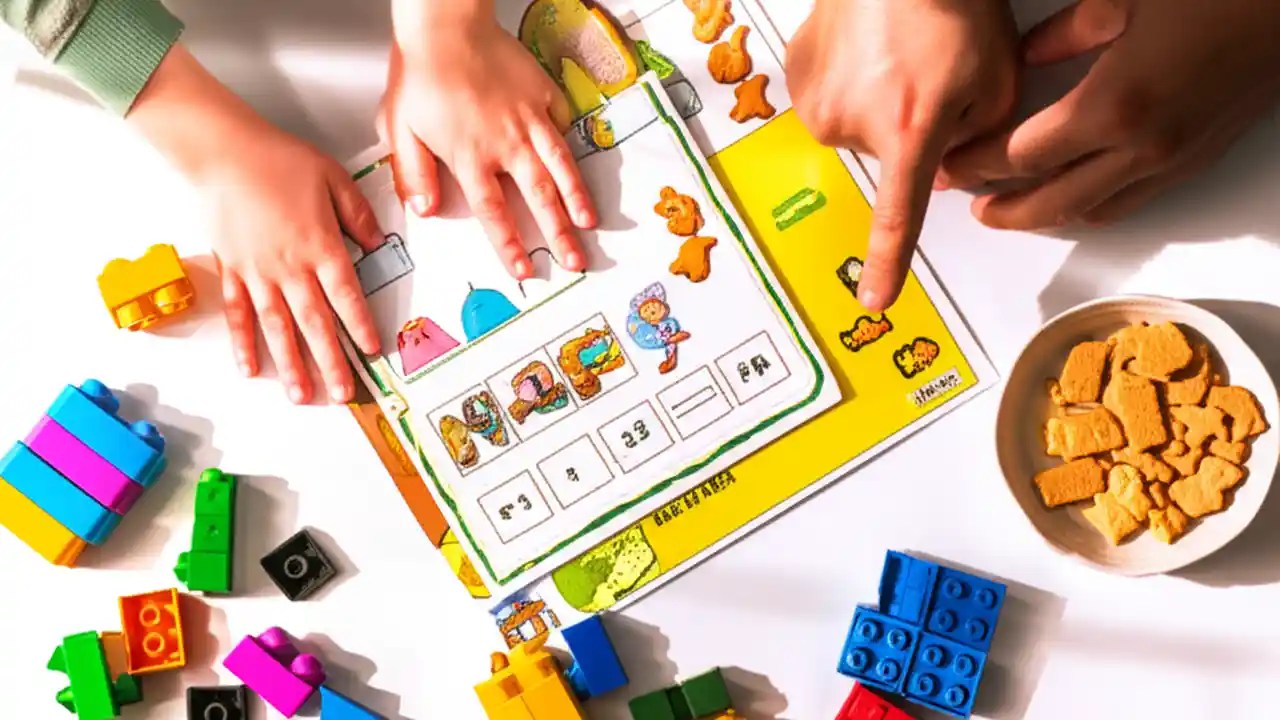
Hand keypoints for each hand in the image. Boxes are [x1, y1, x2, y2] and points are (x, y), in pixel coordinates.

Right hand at [130, 46, 383, 403]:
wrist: (222, 151)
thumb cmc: (278, 160)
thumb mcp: (334, 178)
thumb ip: (358, 215)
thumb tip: (375, 244)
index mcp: (320, 246)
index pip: (347, 296)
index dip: (360, 326)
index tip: (372, 351)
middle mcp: (290, 267)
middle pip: (315, 323)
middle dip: (331, 362)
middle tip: (343, 394)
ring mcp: (258, 273)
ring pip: (277, 328)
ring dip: (290, 365)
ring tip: (301, 396)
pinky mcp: (232, 270)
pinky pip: (239, 313)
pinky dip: (242, 343)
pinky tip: (250, 369)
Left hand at [381, 2, 595, 278]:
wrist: (445, 28)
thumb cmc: (420, 73)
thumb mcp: (400, 129)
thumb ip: (413, 174)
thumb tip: (425, 210)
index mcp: (471, 157)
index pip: (494, 213)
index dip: (511, 245)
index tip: (525, 268)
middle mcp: (506, 144)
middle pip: (539, 199)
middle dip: (559, 234)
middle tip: (576, 259)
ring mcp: (529, 120)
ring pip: (560, 166)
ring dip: (576, 198)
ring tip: (590, 222)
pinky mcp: (541, 95)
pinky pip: (559, 124)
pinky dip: (568, 144)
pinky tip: (576, 163)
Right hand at [786, 0, 1017, 310]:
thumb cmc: (948, 2)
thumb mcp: (996, 76)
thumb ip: (981, 141)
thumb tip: (944, 171)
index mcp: (909, 128)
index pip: (897, 216)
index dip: (887, 263)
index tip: (875, 301)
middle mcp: (854, 123)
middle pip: (887, 157)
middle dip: (909, 130)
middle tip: (928, 77)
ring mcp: (818, 101)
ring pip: (857, 128)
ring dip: (879, 104)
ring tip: (897, 55)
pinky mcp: (797, 78)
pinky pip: (830, 99)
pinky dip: (850, 82)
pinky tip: (869, 49)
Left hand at [941, 0, 1279, 228]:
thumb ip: (1063, 35)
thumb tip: (1025, 58)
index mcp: (1113, 106)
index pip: (1022, 156)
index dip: (978, 166)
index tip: (952, 165)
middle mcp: (1143, 147)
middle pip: (1050, 201)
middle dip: (1002, 209)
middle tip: (969, 206)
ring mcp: (1173, 160)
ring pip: (1092, 211)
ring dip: (1045, 215)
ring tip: (1011, 207)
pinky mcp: (1197, 161)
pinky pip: (1130, 201)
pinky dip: (1091, 207)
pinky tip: (1073, 195)